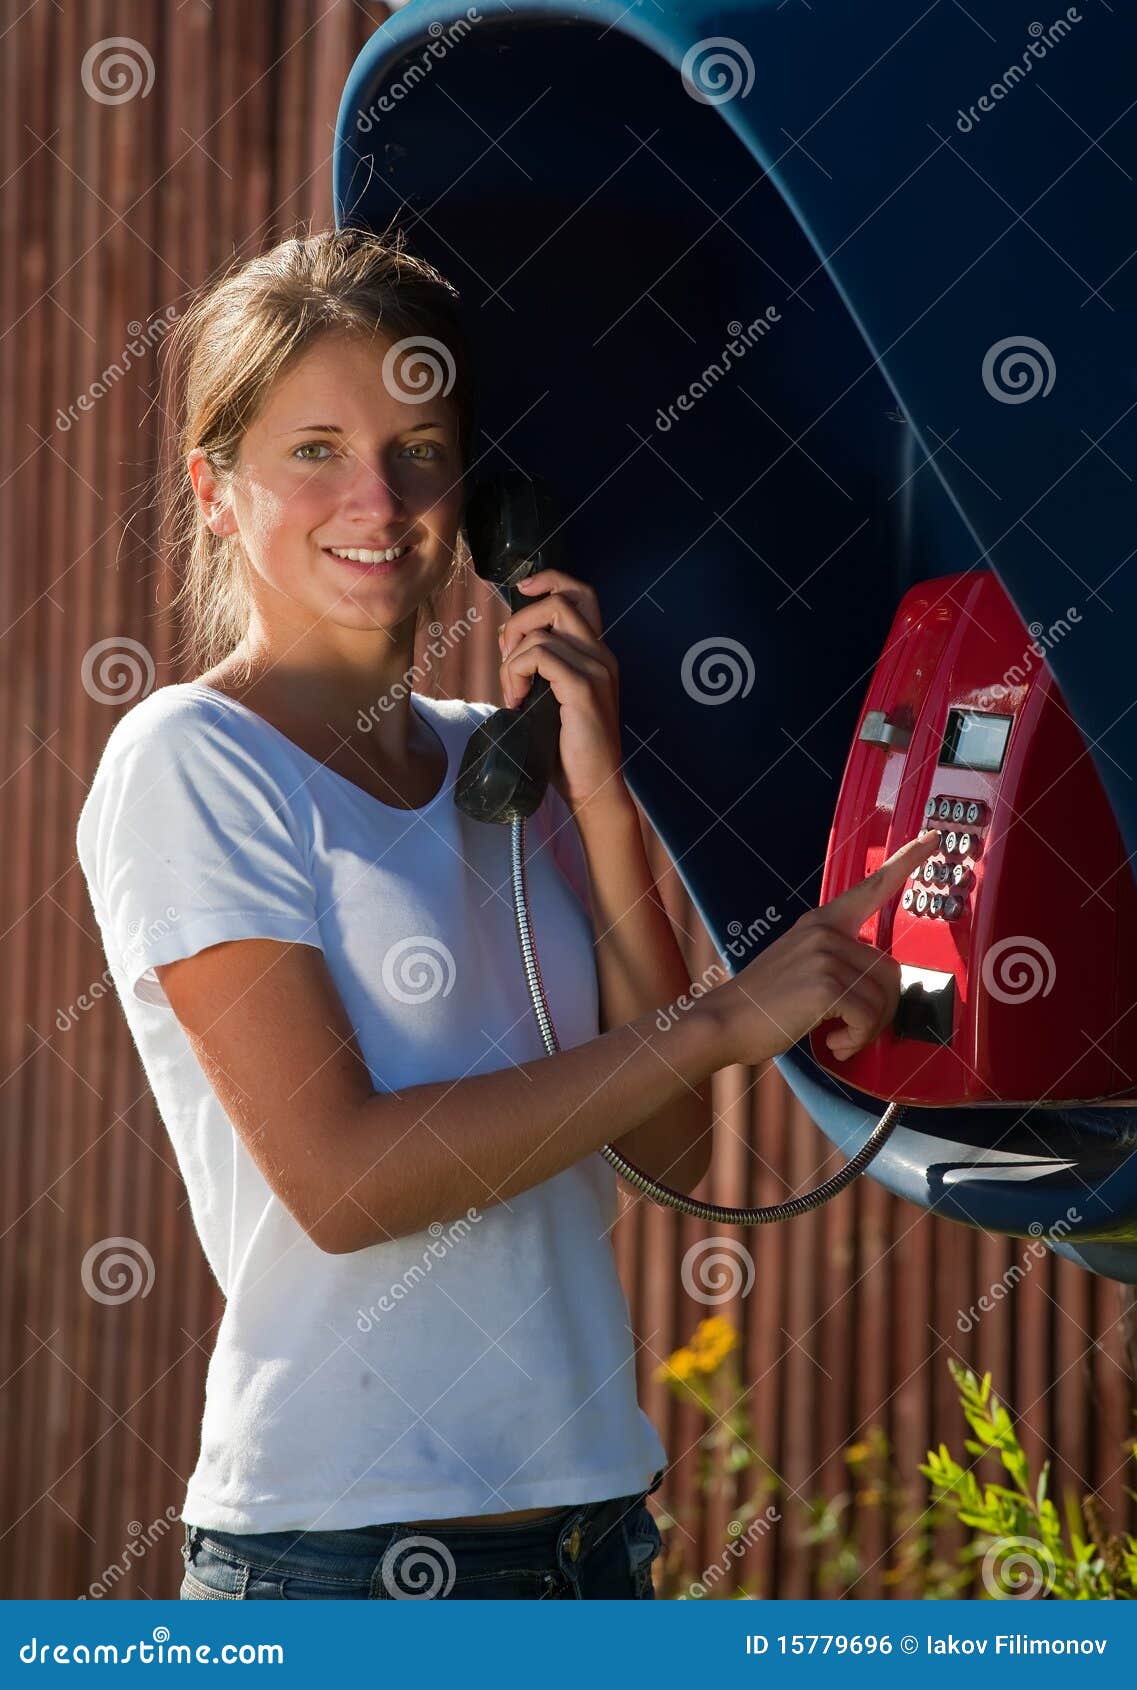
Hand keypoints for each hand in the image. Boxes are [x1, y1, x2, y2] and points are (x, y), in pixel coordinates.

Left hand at [498, 570, 626, 811]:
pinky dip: (516, 673)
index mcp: (597, 653)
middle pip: (558, 601)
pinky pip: (538, 656)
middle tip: (507, 660)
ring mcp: (596, 670)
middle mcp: (602, 655)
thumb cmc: (570, 749)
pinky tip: (517, 701)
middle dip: (519, 622)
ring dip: (512, 660)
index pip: (581, 593)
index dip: (550, 580)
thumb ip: (543, 669)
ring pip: (541, 632)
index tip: (522, 590)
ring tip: (513, 693)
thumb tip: (509, 648)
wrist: (594, 787)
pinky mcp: (583, 688)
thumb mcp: (554, 698)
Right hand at [709, 831, 942, 1067]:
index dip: (906, 862)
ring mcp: (826, 955)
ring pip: (882, 998)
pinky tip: (835, 1044)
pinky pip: (867, 1017)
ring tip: (840, 1038)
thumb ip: (835, 961)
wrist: (722, 1021)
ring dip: (866, 1030)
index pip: (871, 887)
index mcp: (820, 923)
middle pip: (891, 971)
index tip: (932, 839)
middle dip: (881, 1010)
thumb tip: (877, 985)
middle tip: (854, 1030)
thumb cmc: (761, 1004)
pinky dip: (856, 1040)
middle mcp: (825, 932)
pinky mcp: (826, 985)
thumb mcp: (797, 965)